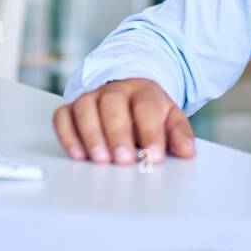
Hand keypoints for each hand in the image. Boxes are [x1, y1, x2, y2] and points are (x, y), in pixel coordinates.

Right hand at [52, 78, 195, 165]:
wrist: (129, 91)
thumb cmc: (150, 112)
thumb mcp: (171, 119)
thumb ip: (179, 134)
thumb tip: (188, 152)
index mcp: (144, 91)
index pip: (146, 107)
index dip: (150, 131)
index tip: (154, 157)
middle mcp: (114, 90)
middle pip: (112, 105)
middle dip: (118, 133)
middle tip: (123, 160)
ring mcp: (91, 97)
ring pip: (84, 108)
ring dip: (91, 135)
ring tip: (100, 160)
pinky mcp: (72, 108)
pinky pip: (62, 116)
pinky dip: (67, 135)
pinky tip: (77, 154)